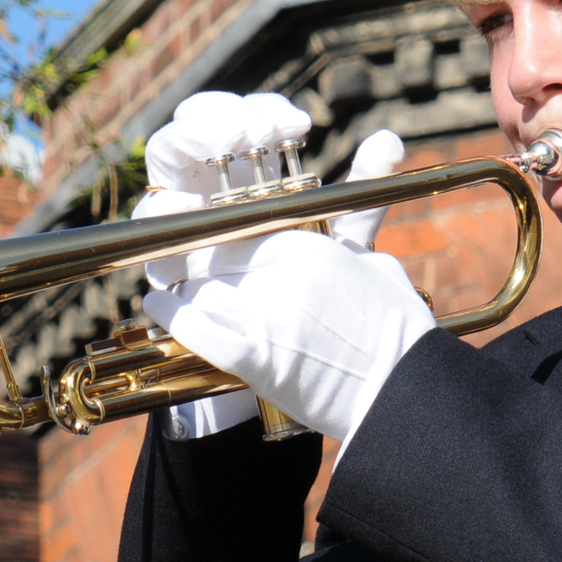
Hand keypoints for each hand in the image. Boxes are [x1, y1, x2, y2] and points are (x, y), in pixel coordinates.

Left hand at [136, 92, 406, 436]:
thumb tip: (368, 169)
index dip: (214, 230)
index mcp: (307, 245)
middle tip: (183, 262)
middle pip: (210, 252)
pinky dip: (169, 313)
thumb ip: (352, 220)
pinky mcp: (252, 357)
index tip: (204, 234)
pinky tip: (160, 307)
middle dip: (195, 257)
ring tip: (168, 284)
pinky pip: (191, 326)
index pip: (238, 224)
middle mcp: (280, 273)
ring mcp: (263, 315)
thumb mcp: (375, 261)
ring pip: (194, 285)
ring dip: (178, 283)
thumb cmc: (395, 330)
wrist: (401, 392)